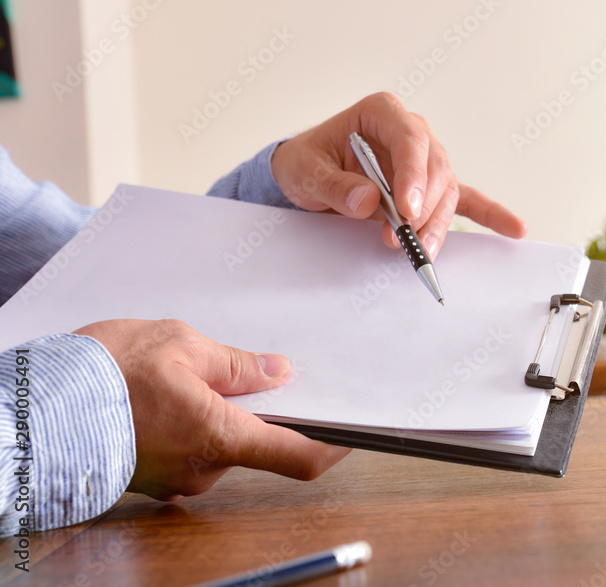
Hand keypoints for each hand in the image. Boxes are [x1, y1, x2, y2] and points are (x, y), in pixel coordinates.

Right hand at [73, 319, 349, 500]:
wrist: (31, 408)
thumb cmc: (102, 374)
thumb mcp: (180, 345)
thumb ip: (238, 365)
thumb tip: (278, 373)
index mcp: (220, 435)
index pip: (298, 456)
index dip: (334, 446)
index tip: (354, 431)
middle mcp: (203, 467)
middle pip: (257, 442)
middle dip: (260, 409)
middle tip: (253, 370)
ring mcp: (176, 478)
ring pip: (220, 442)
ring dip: (220, 411)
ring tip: (191, 371)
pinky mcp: (152, 475)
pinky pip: (191, 448)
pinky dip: (194, 422)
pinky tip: (170, 392)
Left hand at [271, 92, 527, 257]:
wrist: (309, 172)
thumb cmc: (308, 161)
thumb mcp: (305, 170)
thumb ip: (333, 185)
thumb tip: (367, 200)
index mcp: (382, 113)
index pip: (411, 138)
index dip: (414, 174)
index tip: (406, 209)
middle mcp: (411, 133)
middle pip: (435, 168)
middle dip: (425, 207)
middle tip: (406, 238)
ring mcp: (425, 161)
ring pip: (448, 189)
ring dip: (437, 223)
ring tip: (422, 250)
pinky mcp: (429, 187)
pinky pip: (465, 200)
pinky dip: (489, 215)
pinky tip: (513, 229)